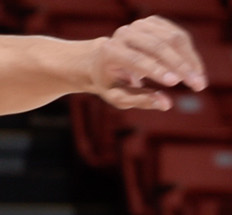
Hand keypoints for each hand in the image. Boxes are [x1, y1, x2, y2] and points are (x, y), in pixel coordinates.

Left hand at [92, 16, 206, 110]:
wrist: (102, 60)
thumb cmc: (110, 83)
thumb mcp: (118, 96)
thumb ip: (140, 100)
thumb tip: (166, 104)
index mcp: (110, 51)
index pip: (136, 59)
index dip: (157, 70)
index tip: (176, 82)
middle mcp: (124, 34)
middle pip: (157, 47)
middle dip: (180, 66)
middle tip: (197, 85)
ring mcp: (140, 25)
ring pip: (173, 39)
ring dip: (189, 59)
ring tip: (199, 79)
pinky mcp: (154, 22)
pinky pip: (178, 36)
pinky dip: (189, 52)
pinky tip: (195, 69)